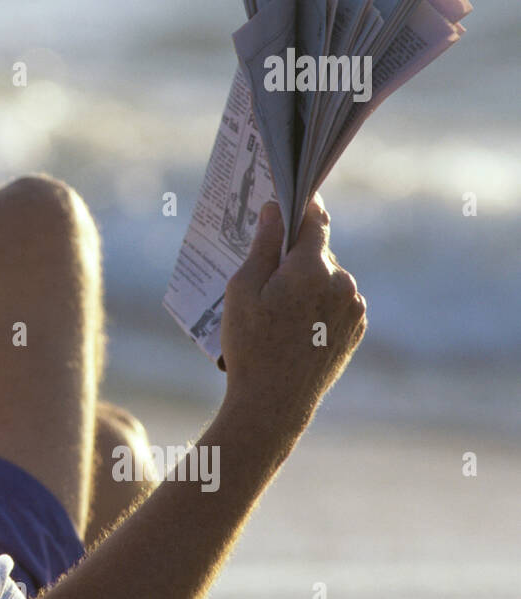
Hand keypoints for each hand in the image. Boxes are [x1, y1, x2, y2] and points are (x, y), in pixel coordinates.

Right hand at [219, 195, 366, 439]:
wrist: (274, 403)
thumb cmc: (250, 345)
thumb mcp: (242, 290)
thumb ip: (263, 246)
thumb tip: (275, 209)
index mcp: (312, 269)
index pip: (315, 220)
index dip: (303, 205)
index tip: (292, 195)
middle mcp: (342, 283)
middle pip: (318, 251)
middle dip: (295, 254)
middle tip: (264, 272)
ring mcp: (354, 308)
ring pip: (328, 277)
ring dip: (307, 281)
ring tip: (276, 308)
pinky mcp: (357, 329)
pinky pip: (337, 301)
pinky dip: (318, 303)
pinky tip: (293, 325)